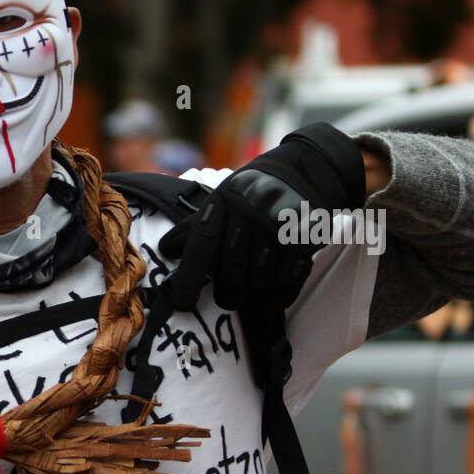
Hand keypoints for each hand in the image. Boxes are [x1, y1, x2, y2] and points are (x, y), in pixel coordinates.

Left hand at [161, 122, 366, 313]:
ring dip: (253, 296)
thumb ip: (197, 225)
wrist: (307, 169)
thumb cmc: (252, 192)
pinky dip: (279, 295)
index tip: (182, 304)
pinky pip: (288, 278)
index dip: (189, 278)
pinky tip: (273, 299)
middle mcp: (250, 208)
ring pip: (259, 278)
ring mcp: (280, 222)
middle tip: (226, 300)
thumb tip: (166, 250)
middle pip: (231, 268)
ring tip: (249, 299)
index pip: (201, 244)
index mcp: (224, 199)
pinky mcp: (305, 235)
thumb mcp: (222, 199)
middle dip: (227, 292)